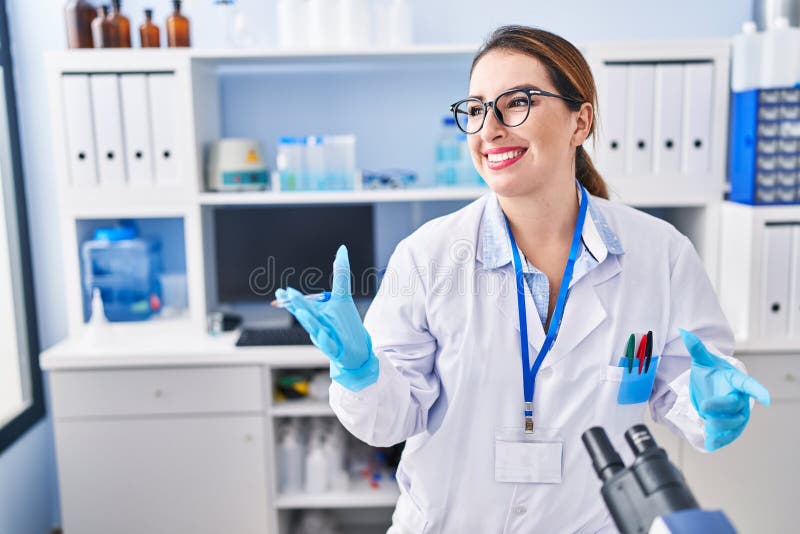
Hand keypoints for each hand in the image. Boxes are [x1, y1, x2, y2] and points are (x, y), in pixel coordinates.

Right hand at [276, 245, 377, 390]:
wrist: (357, 349)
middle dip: (298, 303)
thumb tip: (341, 249)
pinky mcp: (335, 349)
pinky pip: (328, 345)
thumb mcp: (342, 297)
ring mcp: (326, 338)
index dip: (291, 298)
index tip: (281, 290)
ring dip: (309, 320)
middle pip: (306, 314)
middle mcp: (317, 325)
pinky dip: (324, 341)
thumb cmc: (344, 324)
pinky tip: (322, 335)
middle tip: (289, 293)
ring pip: (315, 329)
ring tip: (302, 312)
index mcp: (316, 313)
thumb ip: (340, 274)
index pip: (300, 305)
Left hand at [679, 328, 770, 450]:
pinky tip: (709, 443)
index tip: (766, 398)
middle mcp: (739, 399)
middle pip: (735, 406)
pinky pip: (727, 436)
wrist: (710, 388)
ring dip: (721, 427)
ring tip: (707, 428)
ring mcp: (736, 415)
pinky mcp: (730, 427)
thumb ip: (696, 348)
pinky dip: (719, 441)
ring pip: (734, 424)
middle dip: (722, 408)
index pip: (747, 385)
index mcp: (736, 381)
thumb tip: (684, 333)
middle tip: (705, 408)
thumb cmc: (711, 374)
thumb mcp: (702, 361)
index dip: (757, 391)